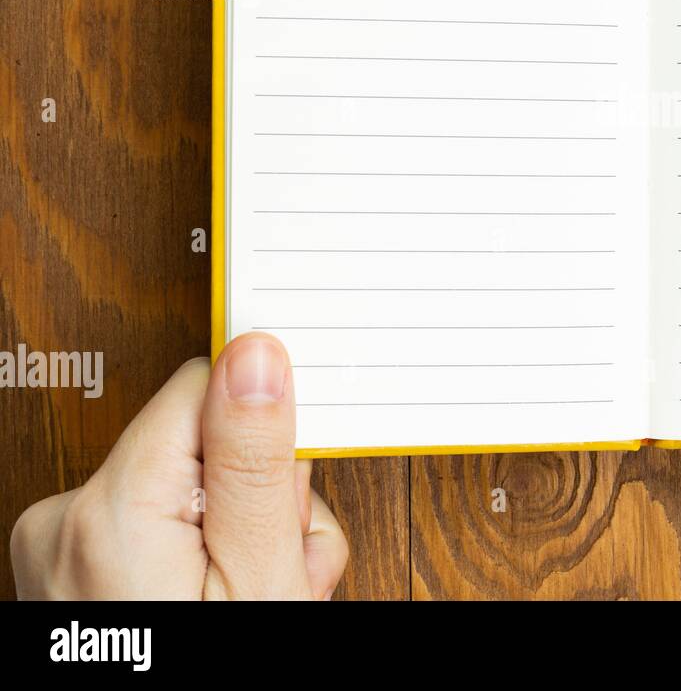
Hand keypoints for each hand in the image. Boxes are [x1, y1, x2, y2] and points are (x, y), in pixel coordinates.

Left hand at [10, 332, 347, 599]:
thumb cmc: (207, 683)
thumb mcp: (260, 583)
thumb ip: (257, 463)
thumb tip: (256, 356)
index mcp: (111, 509)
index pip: (210, 387)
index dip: (268, 439)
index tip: (284, 497)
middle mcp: (68, 517)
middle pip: (204, 441)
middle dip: (262, 498)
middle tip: (275, 571)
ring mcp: (62, 545)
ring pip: (190, 484)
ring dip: (239, 533)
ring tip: (250, 595)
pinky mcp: (71, 564)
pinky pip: (157, 521)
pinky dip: (199, 556)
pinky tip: (217, 600)